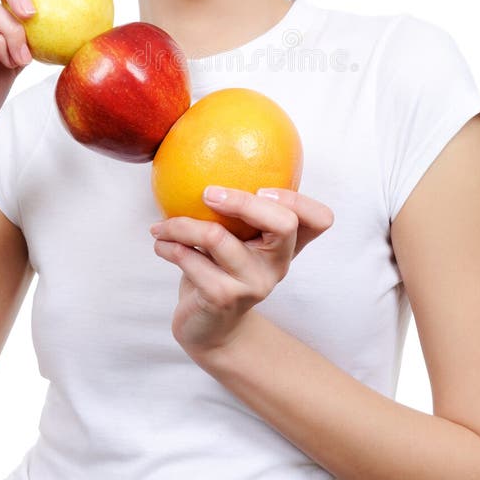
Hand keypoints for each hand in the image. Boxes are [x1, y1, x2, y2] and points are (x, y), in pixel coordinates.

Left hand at [150, 186, 333, 356]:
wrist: (211, 329)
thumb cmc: (223, 271)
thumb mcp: (240, 241)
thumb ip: (242, 210)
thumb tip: (215, 151)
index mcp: (288, 245)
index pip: (319, 220)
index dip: (299, 200)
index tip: (261, 187)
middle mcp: (279, 265)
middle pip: (283, 223)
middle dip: (243, 201)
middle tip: (207, 193)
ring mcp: (254, 284)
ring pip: (219, 237)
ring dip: (181, 225)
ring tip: (162, 225)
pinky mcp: (224, 298)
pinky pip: (192, 260)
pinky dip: (170, 246)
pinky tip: (160, 243)